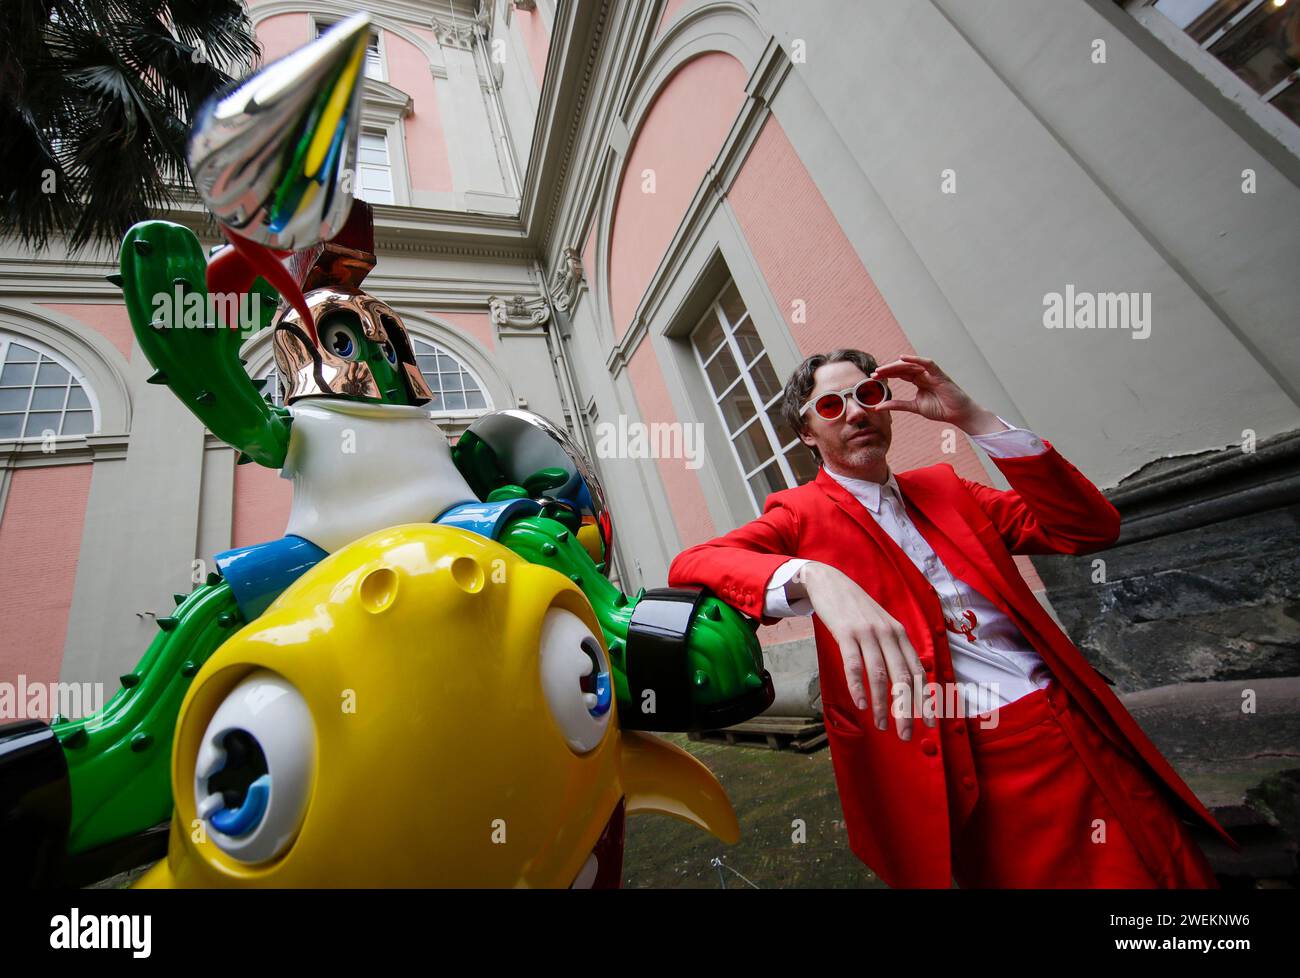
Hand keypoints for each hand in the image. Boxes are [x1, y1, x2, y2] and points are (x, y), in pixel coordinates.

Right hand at [793, 563, 933, 738]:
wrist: (829, 581)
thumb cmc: (855, 608)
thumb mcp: (881, 624)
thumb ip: (892, 647)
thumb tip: (905, 679)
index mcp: (900, 634)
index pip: (918, 672)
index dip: (925, 699)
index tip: (930, 724)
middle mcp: (888, 634)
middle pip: (903, 679)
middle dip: (907, 710)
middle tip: (905, 735)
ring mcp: (867, 633)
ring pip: (880, 675)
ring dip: (882, 705)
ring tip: (882, 726)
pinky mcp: (846, 633)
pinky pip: (854, 665)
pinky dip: (859, 687)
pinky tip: (860, 704)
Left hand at [869, 355, 1002, 434]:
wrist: (958, 414)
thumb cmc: (940, 409)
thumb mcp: (914, 407)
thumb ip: (897, 405)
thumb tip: (878, 407)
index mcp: (918, 381)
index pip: (899, 374)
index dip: (887, 375)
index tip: (873, 378)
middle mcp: (923, 374)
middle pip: (903, 368)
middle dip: (888, 370)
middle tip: (874, 374)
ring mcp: (931, 373)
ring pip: (911, 365)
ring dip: (896, 366)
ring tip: (882, 369)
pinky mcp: (939, 374)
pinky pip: (927, 363)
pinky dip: (915, 359)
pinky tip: (903, 358)